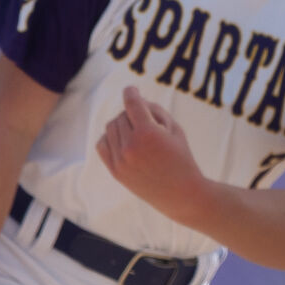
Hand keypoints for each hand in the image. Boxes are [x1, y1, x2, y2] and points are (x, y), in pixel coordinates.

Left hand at [96, 86, 205, 219]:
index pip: (132, 103)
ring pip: (110, 128)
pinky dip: (109, 138)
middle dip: (132, 115)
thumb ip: (155, 111)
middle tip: (147, 123)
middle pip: (121, 116)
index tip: (131, 89)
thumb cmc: (181, 158)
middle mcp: (131, 146)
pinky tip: (123, 140)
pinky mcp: (115, 171)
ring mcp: (121, 160)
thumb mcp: (175, 129)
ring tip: (139, 133)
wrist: (181, 195)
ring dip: (122, 125)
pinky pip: (102, 144)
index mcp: (148, 133)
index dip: (131, 92)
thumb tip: (135, 100)